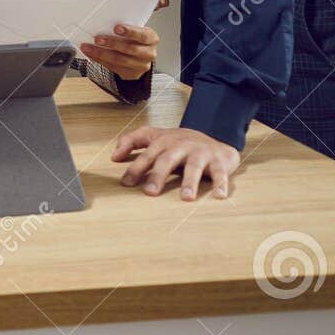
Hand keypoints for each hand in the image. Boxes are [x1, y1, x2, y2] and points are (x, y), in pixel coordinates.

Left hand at [79, 22, 158, 80]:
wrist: (140, 56)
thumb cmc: (134, 39)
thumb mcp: (135, 31)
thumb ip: (124, 29)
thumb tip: (102, 23)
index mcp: (152, 39)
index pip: (143, 35)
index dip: (130, 32)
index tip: (116, 28)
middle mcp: (149, 53)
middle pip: (130, 49)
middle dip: (111, 43)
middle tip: (97, 39)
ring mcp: (141, 66)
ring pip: (120, 60)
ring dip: (101, 53)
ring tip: (88, 47)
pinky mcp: (131, 74)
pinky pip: (113, 67)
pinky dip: (99, 60)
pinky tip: (91, 54)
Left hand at [112, 125, 239, 199]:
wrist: (214, 136)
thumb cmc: (179, 141)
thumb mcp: (154, 136)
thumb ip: (131, 141)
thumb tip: (114, 156)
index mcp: (163, 142)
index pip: (146, 156)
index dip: (135, 169)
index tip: (126, 183)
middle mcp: (181, 147)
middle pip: (167, 161)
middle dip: (158, 176)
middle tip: (150, 192)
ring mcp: (200, 153)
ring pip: (194, 167)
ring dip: (189, 182)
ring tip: (186, 198)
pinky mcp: (219, 161)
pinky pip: (220, 173)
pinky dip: (220, 184)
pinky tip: (218, 196)